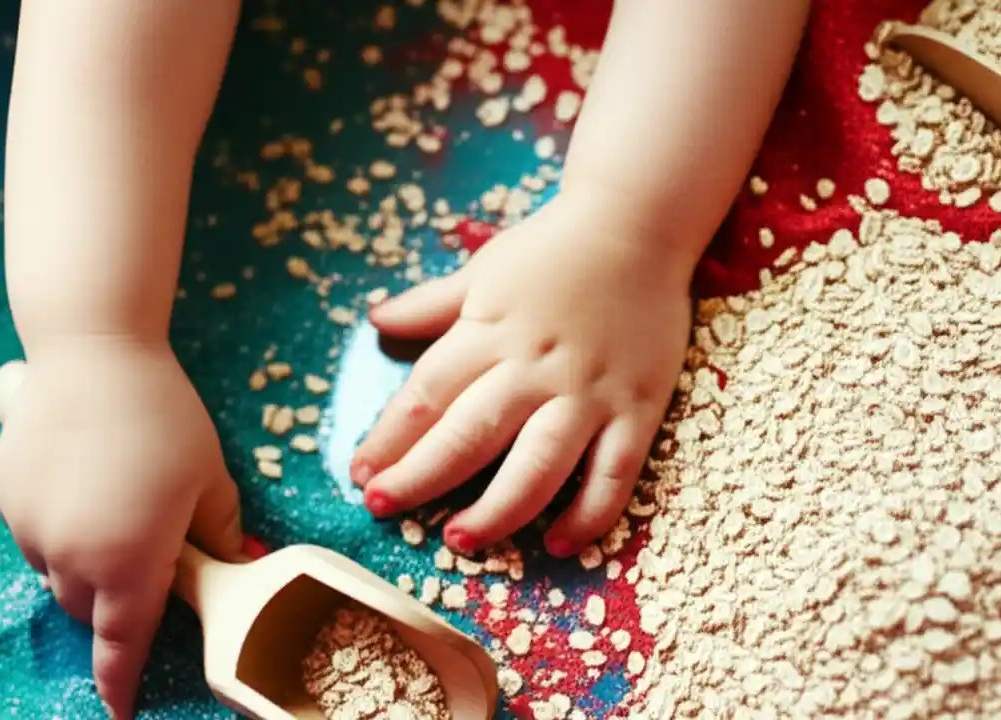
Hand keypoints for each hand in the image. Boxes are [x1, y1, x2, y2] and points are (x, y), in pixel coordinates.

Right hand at [0, 342, 243, 718]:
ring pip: (61, 575)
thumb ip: (219, 530)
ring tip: (123, 510)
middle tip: (155, 560)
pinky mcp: (8, 499)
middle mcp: (70, 557)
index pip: (124, 640)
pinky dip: (64, 532)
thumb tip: (237, 561)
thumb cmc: (164, 420)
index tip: (119, 709)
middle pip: (91, 609)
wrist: (91, 358)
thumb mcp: (208, 476)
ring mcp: (31, 529)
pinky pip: (38, 538)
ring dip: (89, 567)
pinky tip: (91, 483)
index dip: (121, 679)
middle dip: (118, 603)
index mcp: (128, 562)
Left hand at [351, 193, 693, 556]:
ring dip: (497, 510)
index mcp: (490, 331)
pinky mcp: (638, 408)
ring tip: (461, 540)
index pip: (427, 395)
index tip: (361, 471)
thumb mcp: (485, 269)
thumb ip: (432, 304)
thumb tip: (377, 321)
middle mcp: (535, 367)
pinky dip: (590, 515)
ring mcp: (589, 392)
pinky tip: (559, 544)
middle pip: (468, 435)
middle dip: (420, 478)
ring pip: (538, 466)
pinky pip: (614, 474)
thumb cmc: (556, 248)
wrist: (640, 222)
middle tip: (384, 509)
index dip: (390, 438)